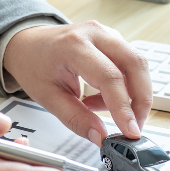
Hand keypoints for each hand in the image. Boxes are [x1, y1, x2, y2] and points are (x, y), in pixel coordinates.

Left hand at [2, 21, 151, 145]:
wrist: (28, 43)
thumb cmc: (34, 64)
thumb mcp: (48, 97)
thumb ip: (76, 119)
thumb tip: (100, 137)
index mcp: (74, 45)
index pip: (110, 77)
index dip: (124, 107)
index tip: (130, 131)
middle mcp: (96, 34)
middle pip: (135, 65)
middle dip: (141, 101)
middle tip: (134, 127)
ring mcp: (108, 34)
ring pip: (138, 65)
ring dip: (134, 95)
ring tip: (109, 112)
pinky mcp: (115, 41)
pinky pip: (131, 65)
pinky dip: (126, 88)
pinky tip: (103, 99)